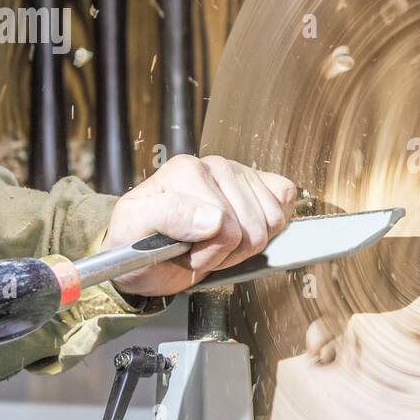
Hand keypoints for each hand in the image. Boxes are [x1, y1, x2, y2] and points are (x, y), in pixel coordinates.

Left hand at [102, 155, 297, 296]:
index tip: (183, 253)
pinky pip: (286, 201)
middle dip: (226, 253)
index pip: (224, 225)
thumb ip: (167, 216)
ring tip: (214, 243)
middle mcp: (215, 166)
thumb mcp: (134, 230)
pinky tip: (242, 229)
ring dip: (244, 247)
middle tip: (197, 250)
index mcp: (185, 171)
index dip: (207, 253)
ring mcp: (240, 172)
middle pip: (252, 228)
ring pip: (271, 223)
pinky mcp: (260, 182)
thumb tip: (215, 218)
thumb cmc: (136, 241)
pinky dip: (271, 227)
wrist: (145, 252)